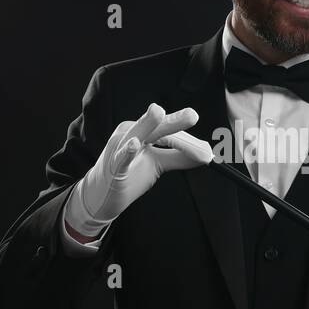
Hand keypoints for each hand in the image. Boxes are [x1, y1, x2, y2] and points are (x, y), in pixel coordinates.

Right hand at [72, 104, 201, 236]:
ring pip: (136, 135)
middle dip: (174, 121)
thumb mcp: (158, 163)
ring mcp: (118, 149)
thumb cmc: (129, 174)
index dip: (188, 142)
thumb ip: (179, 157)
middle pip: (156, 128)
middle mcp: (129, 133)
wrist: (101, 196)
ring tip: (158, 112)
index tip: (207, 151)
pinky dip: (127, 151)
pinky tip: (134, 144)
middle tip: (192, 115)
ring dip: (147, 124)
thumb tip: (206, 154)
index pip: (168, 133)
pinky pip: (121, 158)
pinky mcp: (113, 167)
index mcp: (142, 131)